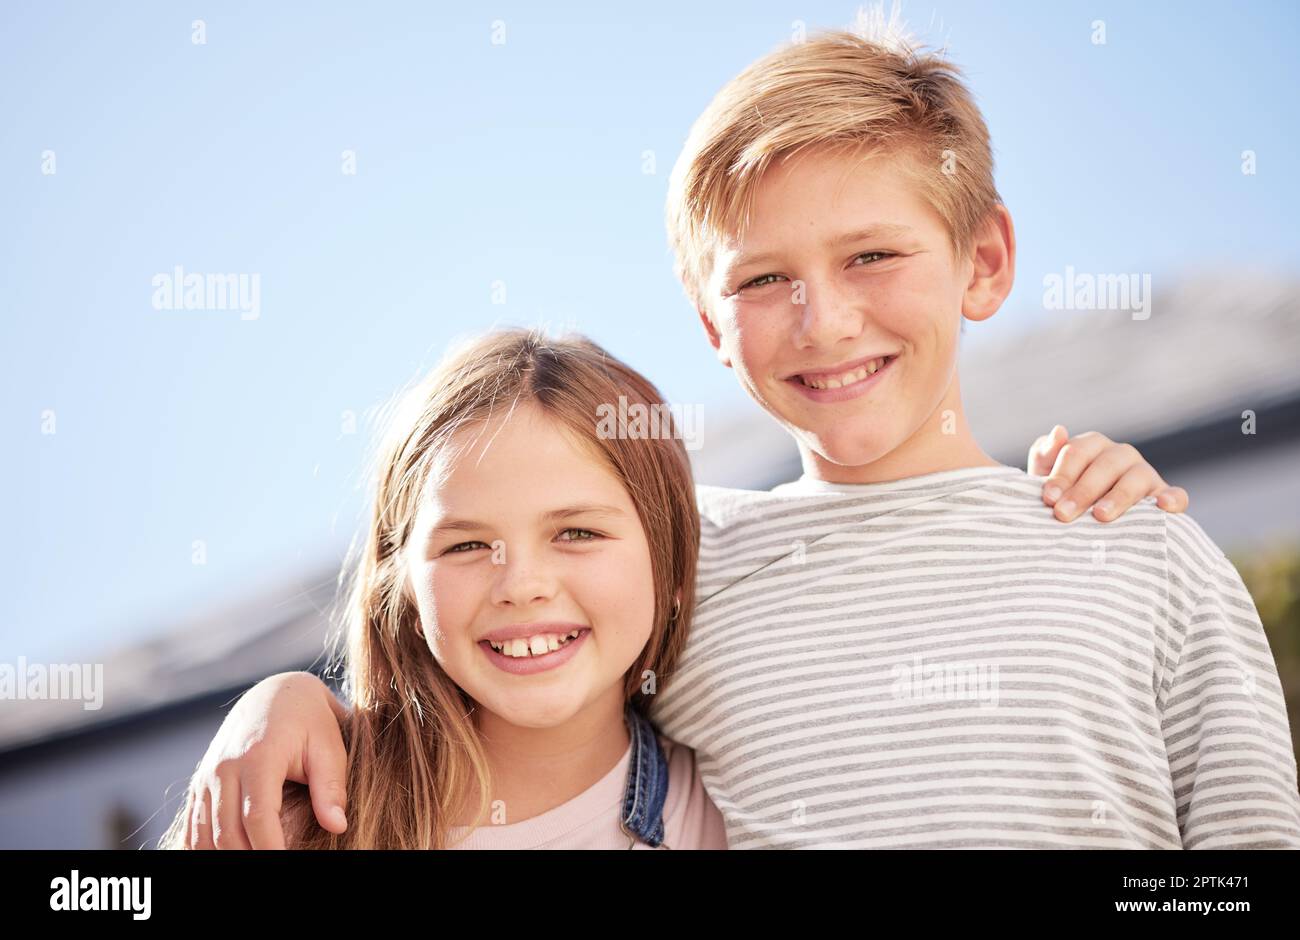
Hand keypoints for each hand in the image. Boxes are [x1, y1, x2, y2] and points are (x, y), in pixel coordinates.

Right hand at [181, 671, 348, 848]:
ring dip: (226, 857)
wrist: (276, 694)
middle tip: (277, 867)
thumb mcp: (330, 747)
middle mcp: (224, 767)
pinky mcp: (200, 785)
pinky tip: (228, 856)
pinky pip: (193, 828)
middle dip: (249, 859)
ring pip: (205, 835)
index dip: (271, 849)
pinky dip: (206, 849)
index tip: (287, 865)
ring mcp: (207, 777)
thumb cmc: (310, 722)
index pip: (258, 816)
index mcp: (258, 757)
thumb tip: (338, 826)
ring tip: (255, 864)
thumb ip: (331, 788)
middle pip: (228, 832)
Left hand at [1028, 426, 1189, 522]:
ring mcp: (1145, 474)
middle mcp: (1121, 455)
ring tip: (1100, 515)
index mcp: (1092, 445)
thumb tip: (1059, 430)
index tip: (1048, 498)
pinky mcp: (1164, 496)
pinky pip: (1176, 494)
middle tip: (1063, 514)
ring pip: (1136, 478)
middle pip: (1105, 465)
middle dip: (1082, 491)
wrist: (1087, 523)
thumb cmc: (1064, 497)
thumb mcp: (1046, 477)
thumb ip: (1045, 455)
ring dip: (1118, 496)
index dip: (1061, 475)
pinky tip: (1162, 507)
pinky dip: (1172, 498)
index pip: (1077, 452)